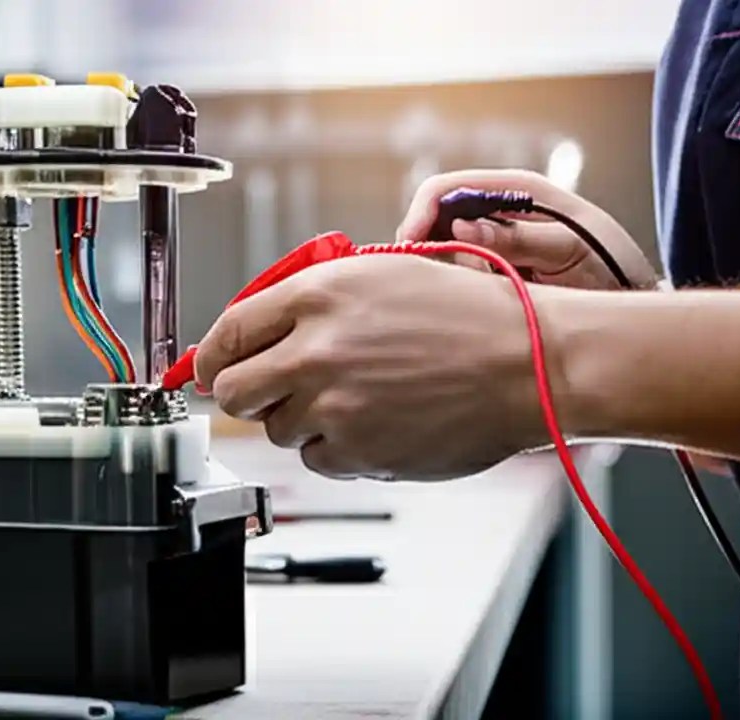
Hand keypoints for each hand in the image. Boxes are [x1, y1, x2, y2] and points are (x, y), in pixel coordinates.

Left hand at [194, 252, 569, 480]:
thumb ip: (312, 300)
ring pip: (278, 428)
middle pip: (234, 389)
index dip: (210, 356)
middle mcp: (316, 349)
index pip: (228, 330)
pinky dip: (337, 446)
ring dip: (302, 418)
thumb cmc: (469, 314)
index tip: (211, 368)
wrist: (529, 362)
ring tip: (356, 396)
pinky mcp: (358, 451)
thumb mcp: (382, 273)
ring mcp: (334, 405)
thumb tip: (257, 331)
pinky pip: (317, 458)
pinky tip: (376, 420)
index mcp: (318, 294)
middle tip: (270, 390)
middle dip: (245, 392)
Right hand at [397, 169, 658, 289]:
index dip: (420, 215)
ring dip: (450, 273)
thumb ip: (517, 238)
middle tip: (449, 284)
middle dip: (432, 250)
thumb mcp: (567, 252)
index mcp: (518, 189)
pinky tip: (488, 299)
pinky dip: (463, 288)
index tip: (410, 250)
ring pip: (445, 250)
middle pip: (437, 219)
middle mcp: (501, 207)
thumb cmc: (611, 267)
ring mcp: (498, 236)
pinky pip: (462, 272)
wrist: (635, 295)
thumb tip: (460, 228)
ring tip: (484, 293)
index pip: (446, 188)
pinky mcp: (497, 264)